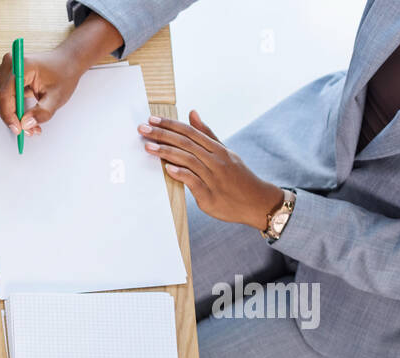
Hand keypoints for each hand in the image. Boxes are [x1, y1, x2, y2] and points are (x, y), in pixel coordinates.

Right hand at [0, 13, 121, 134]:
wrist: (67, 63)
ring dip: (13, 116)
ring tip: (30, 124)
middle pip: (0, 99)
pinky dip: (14, 111)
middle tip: (27, 130)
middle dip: (12, 118)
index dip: (9, 115)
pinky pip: (4, 99)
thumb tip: (26, 124)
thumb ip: (42, 112)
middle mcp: (10, 65)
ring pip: (0, 101)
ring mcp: (7, 71)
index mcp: (22, 66)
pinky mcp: (7, 77)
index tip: (18, 129)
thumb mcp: (57, 96)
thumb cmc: (64, 74)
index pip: (5, 95)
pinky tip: (26, 116)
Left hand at [140, 111, 283, 229]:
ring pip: (188, 160)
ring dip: (167, 152)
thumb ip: (207, 134)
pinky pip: (194, 182)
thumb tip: (192, 113)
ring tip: (148, 147)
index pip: (191, 132)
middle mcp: (215, 160)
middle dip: (163, 134)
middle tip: (142, 128)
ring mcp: (213, 177)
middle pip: (186, 143)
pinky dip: (181, 174)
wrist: (257, 201)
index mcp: (217, 149)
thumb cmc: (237, 177)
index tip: (152, 119)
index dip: (171, 125)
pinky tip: (168, 169)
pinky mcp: (210, 195)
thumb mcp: (225, 152)